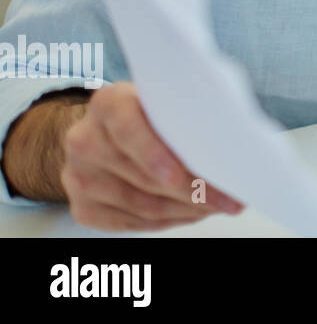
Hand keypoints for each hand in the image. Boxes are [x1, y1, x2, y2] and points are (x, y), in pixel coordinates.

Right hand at [61, 82, 243, 230]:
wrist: (106, 131)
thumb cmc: (149, 114)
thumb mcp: (165, 101)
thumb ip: (185, 116)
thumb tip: (229, 147)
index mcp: (109, 103)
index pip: (127, 128)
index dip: (154, 155)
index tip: (180, 176)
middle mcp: (85, 139)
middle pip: (142, 176)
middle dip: (193, 190)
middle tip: (230, 197)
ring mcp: (79, 176)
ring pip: (141, 204)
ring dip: (187, 209)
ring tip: (219, 205)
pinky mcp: (83, 207)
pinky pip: (132, 222)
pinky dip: (170, 220)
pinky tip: (193, 212)